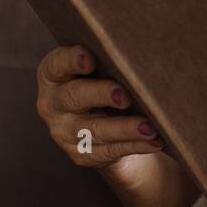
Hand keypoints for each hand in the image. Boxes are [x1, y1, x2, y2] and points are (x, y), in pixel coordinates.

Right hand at [35, 45, 164, 175]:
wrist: (103, 120)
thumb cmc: (103, 80)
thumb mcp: (99, 67)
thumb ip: (109, 59)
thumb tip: (141, 51)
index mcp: (54, 75)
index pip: (57, 64)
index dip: (72, 61)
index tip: (89, 59)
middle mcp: (53, 104)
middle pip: (74, 96)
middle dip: (101, 94)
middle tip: (125, 96)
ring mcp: (65, 132)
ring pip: (95, 130)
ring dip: (125, 128)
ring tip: (149, 127)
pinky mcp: (82, 154)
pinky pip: (110, 150)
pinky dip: (135, 145)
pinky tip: (153, 141)